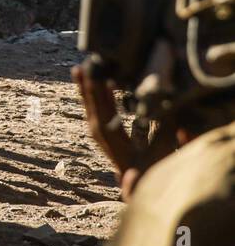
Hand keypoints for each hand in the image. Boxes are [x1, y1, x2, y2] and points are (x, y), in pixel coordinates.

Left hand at [71, 63, 165, 200]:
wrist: (139, 181)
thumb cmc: (153, 166)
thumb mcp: (161, 148)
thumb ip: (163, 128)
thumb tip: (165, 109)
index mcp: (112, 139)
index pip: (101, 112)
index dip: (96, 93)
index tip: (93, 74)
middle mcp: (101, 135)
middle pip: (91, 107)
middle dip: (88, 85)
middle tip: (85, 63)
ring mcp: (99, 133)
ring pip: (90, 107)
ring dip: (86, 88)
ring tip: (81, 68)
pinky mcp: (102, 131)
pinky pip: (94, 110)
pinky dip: (92, 95)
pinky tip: (93, 82)